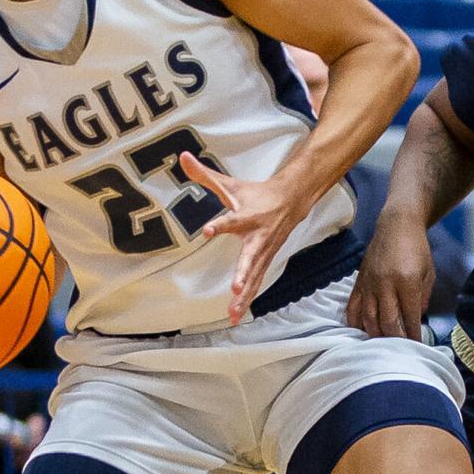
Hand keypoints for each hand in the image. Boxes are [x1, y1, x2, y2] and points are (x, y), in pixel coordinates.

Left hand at [178, 152, 312, 324]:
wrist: (291, 201)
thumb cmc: (256, 194)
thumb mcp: (230, 184)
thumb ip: (204, 175)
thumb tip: (182, 157)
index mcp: (247, 215)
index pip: (231, 220)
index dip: (219, 225)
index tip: (207, 229)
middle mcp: (257, 236)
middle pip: (250, 257)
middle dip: (244, 274)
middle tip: (236, 289)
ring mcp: (263, 251)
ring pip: (255, 276)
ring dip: (245, 295)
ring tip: (233, 312)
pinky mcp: (265, 261)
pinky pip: (257, 282)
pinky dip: (248, 300)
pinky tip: (237, 316)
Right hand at [345, 209, 432, 339]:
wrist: (397, 224)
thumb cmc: (417, 248)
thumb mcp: (428, 272)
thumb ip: (423, 298)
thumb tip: (416, 319)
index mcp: (406, 281)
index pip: (409, 317)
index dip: (413, 335)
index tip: (417, 347)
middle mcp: (385, 284)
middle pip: (387, 322)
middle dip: (395, 340)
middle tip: (400, 351)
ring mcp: (369, 283)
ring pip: (368, 318)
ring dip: (376, 335)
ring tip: (383, 345)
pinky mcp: (359, 281)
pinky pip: (353, 307)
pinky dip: (356, 322)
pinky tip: (361, 332)